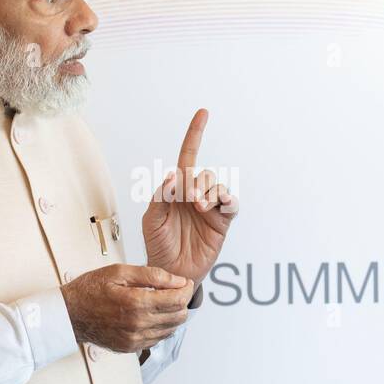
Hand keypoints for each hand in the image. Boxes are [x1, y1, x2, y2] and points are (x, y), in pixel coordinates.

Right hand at [61, 264, 194, 353]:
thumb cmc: (90, 290)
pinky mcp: (131, 348)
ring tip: (161, 301)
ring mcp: (134, 340)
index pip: (177, 300)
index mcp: (136, 304)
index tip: (184, 282)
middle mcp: (137, 325)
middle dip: (181, 302)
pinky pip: (157, 339)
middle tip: (174, 290)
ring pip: (171, 330)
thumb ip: (152, 275)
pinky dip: (160, 326)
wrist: (69, 314)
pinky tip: (150, 314)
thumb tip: (177, 281)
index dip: (186, 289)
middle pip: (178, 317)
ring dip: (172, 315)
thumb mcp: (120, 272)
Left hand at [142, 109, 238, 285]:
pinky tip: (219, 204)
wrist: (171, 271)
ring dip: (209, 191)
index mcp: (177, 189)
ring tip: (200, 206)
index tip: (203, 113)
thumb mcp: (151, 220)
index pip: (187, 156)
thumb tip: (172, 176)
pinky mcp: (222, 222)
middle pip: (204, 173)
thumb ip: (160, 198)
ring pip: (217, 185)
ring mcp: (210, 208)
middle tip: (190, 199)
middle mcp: (195, 195)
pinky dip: (228, 199)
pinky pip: (231, 204)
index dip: (195, 134)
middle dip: (197, 182)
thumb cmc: (158, 245)